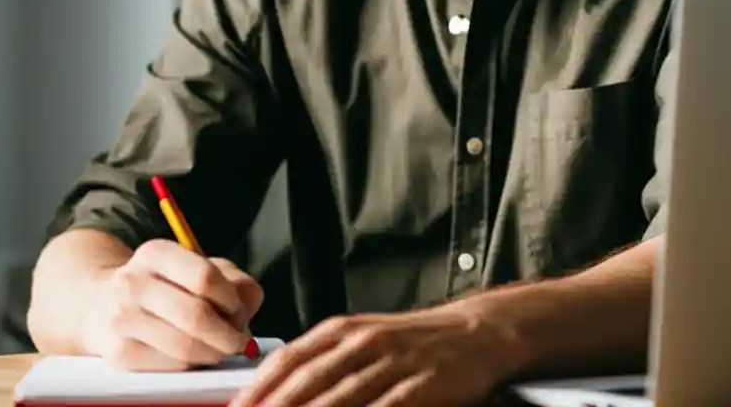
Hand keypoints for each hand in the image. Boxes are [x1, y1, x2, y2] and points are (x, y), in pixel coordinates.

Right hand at [81, 239, 263, 370]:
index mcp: (155, 253)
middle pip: (196, 315)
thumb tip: (247, 309)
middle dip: (228, 334)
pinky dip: (192, 364)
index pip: (205, 277)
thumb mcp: (199, 269)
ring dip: (214, 353)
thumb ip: (234, 282)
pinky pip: (171, 366)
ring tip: (221, 349)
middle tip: (240, 342)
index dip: (231, 300)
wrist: (101, 305)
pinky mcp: (119, 353)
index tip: (239, 312)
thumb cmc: (167, 287)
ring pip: (185, 346)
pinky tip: (194, 356)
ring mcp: (121, 319)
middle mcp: (132, 283)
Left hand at [230, 302, 525, 406]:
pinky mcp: (420, 386)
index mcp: (342, 330)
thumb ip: (322, 361)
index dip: (256, 391)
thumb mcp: (363, 338)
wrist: (475, 332)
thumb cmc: (414, 341)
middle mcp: (362, 343)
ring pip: (338, 401)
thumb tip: (275, 388)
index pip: (287, 361)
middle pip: (306, 384)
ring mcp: (392, 364)